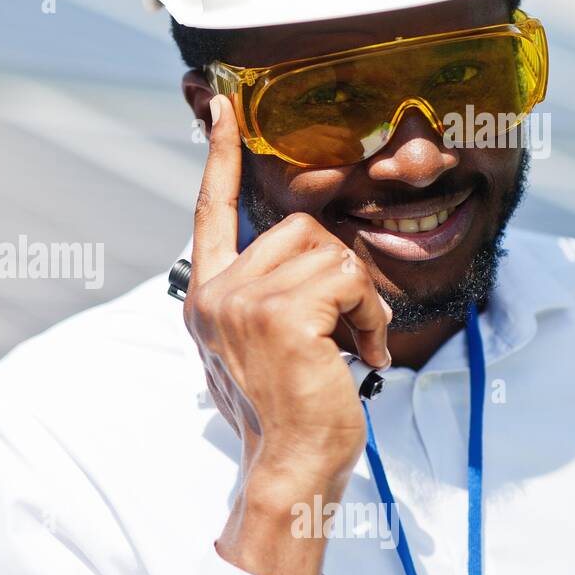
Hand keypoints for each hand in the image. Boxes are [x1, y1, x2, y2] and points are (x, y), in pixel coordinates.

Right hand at [184, 95, 391, 574]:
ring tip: (349, 345)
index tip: (224, 108)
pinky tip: (358, 355)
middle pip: (298, 229)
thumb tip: (311, 259)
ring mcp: (241, 302)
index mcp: (207, 297)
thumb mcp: (262, 346)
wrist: (290, 467)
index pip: (211, 213)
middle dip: (337, 275)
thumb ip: (265, 298)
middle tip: (344, 331)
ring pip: (327, 251)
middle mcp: (214, 294)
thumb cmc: (287, 413)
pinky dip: (368, 315)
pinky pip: (346, 279)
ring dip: (357, 298)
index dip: (220, 158)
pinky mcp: (279, 315)